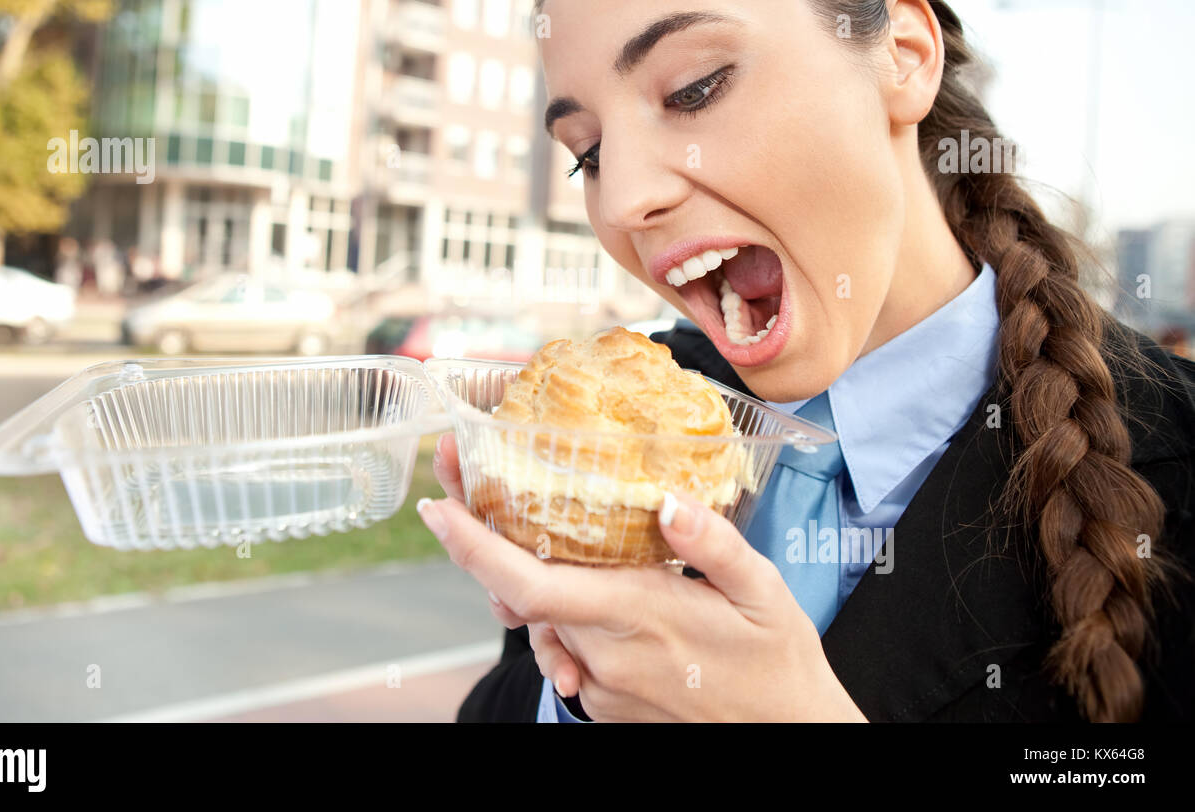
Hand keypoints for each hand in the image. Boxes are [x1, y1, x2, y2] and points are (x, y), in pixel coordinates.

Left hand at [423, 433, 867, 721]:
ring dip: (528, 581)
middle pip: (521, 595)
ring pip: (542, 622)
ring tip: (537, 532)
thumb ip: (714, 543)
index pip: (532, 585)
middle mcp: (606, 654)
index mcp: (638, 615)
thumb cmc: (779, 663)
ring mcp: (601, 685)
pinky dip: (563, 617)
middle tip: (460, 490)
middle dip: (483, 542)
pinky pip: (565, 649)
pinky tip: (591, 591)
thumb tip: (668, 502)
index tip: (437, 507)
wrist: (790, 737)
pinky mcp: (604, 703)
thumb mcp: (764, 590)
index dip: (474, 548)